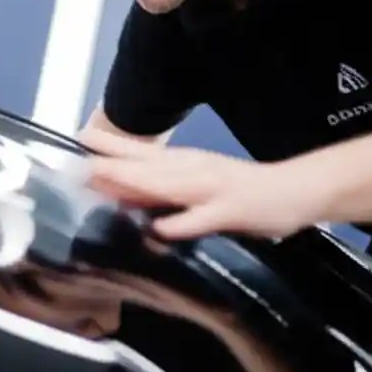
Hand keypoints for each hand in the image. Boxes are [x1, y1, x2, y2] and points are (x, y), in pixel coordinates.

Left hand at [78, 128, 323, 240]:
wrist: (294, 189)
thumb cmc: (239, 190)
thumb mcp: (193, 185)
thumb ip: (154, 189)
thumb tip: (112, 190)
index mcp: (184, 162)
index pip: (139, 151)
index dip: (108, 148)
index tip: (77, 143)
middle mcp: (193, 169)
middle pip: (146, 166)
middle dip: (112, 166)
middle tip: (78, 166)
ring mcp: (212, 188)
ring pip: (168, 185)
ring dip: (135, 182)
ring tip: (104, 181)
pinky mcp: (230, 210)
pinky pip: (201, 218)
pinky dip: (181, 222)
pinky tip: (159, 228)